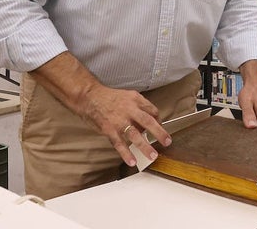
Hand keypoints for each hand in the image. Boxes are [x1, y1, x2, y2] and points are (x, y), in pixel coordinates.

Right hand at [30, 52, 171, 166]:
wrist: (89, 97)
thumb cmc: (110, 97)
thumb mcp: (129, 95)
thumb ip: (141, 106)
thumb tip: (152, 118)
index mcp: (135, 100)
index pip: (152, 111)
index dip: (159, 120)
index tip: (161, 128)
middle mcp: (129, 110)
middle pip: (148, 122)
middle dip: (159, 133)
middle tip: (167, 142)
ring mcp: (119, 121)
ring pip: (135, 135)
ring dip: (145, 146)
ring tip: (153, 156)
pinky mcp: (109, 130)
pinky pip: (119, 144)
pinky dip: (126, 153)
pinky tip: (132, 161)